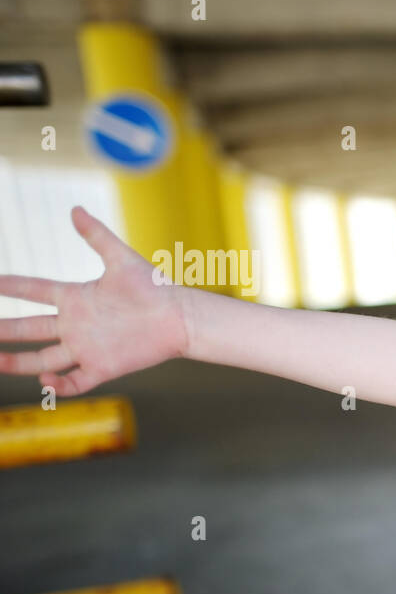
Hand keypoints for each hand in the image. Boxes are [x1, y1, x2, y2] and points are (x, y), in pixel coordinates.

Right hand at [0, 206, 189, 396]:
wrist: (180, 317)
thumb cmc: (154, 287)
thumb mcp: (121, 259)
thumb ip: (97, 236)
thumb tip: (75, 209)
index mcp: (76, 297)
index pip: (34, 291)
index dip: (11, 286)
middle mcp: (76, 324)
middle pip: (30, 328)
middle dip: (4, 329)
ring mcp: (87, 348)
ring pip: (43, 359)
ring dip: (18, 362)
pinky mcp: (103, 367)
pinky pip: (74, 381)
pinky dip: (57, 385)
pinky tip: (43, 378)